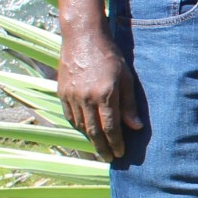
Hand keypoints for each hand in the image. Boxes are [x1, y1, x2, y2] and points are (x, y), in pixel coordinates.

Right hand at [57, 24, 141, 162]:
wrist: (82, 37)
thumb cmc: (110, 56)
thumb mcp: (126, 78)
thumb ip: (129, 104)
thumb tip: (136, 127)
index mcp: (104, 94)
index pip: (110, 127)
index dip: (116, 143)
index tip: (120, 154)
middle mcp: (85, 98)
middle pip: (94, 131)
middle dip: (102, 147)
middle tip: (109, 159)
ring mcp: (71, 96)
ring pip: (80, 125)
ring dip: (90, 139)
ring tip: (100, 148)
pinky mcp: (61, 92)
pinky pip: (70, 116)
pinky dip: (78, 126)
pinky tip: (86, 131)